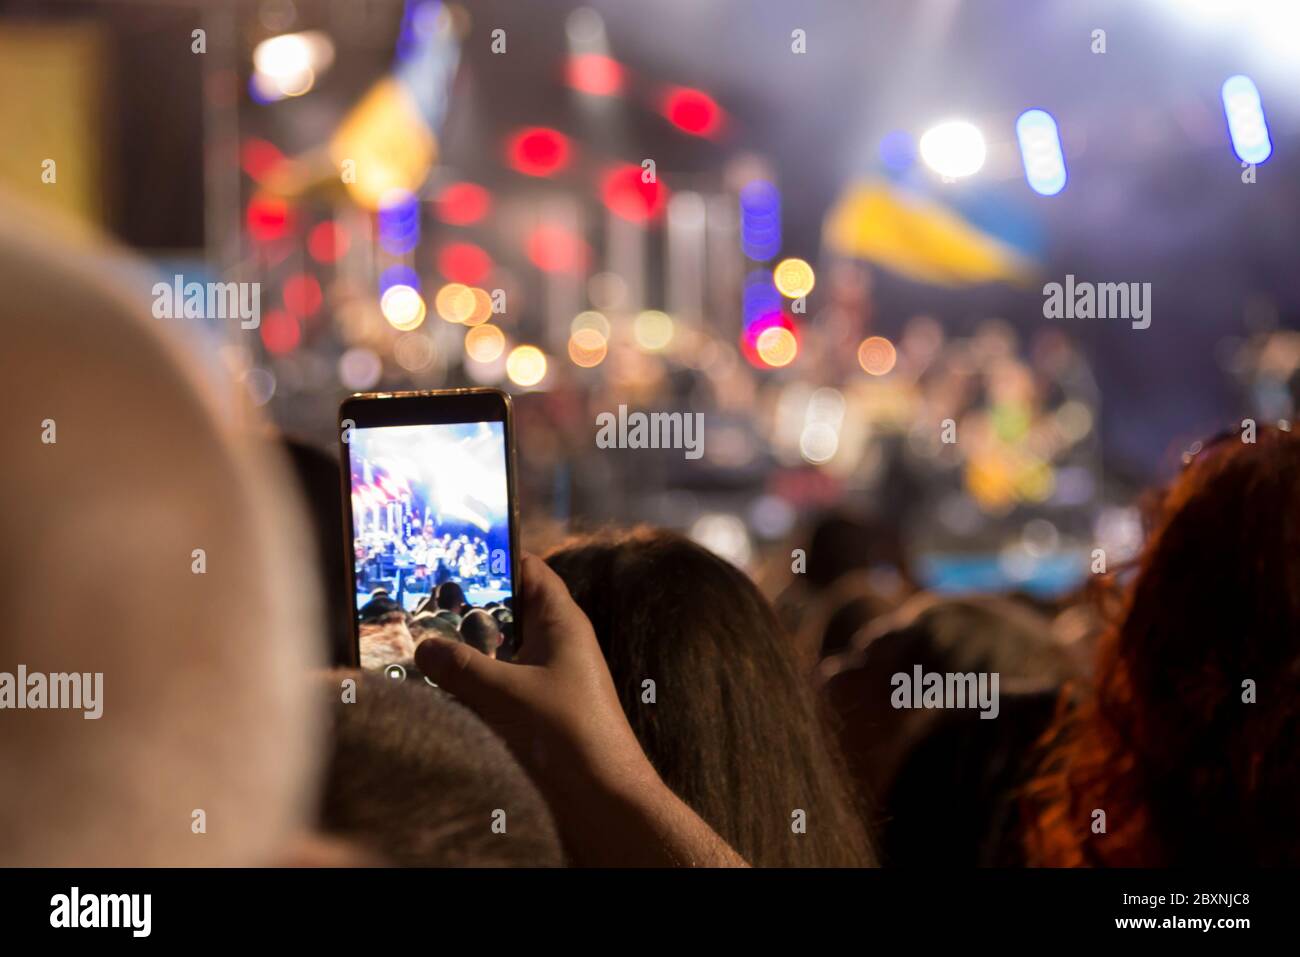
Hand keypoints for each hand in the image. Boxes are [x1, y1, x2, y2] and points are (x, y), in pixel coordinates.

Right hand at [415, 553, 745, 865]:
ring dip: (465, 651)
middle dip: (467, 608)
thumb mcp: (505, 694)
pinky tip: (439, 691)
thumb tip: (423, 647)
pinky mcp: (539, 711)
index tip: (449, 553)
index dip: (493, 557)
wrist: (605, 797)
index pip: (528, 569)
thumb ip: (460, 667)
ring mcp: (549, 678)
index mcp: (561, 622)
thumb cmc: (568, 734)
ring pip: (500, 651)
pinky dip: (473, 684)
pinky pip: (500, 685)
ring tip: (416, 644)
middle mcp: (556, 644)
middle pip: (507, 610)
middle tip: (417, 602)